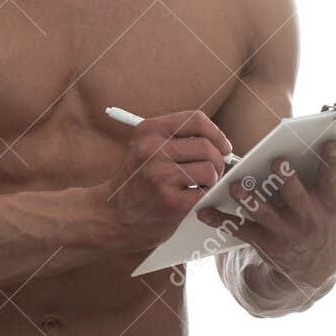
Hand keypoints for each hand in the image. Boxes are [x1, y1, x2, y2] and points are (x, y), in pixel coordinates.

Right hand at [93, 109, 233, 252]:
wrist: (111, 216)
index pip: (195, 119)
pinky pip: (205, 192)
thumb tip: (219, 142)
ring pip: (209, 170)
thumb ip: (176, 139)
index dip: (216, 133)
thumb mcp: (146, 149)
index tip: (223, 146)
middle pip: (206, 146)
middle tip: (213, 171)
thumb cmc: (136, 182)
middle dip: (217, 161)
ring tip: (199, 186)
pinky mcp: (170, 201)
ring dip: (211, 180)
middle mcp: (152, 150)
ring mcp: (160, 176)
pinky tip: (191, 199)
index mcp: (149, 130)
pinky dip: (204, 196)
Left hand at [195, 141, 335, 290]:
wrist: (314, 270)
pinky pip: (238, 229)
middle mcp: (309, 218)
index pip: (334, 180)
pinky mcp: (262, 241)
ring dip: (250, 199)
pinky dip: (219, 220)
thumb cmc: (335, 221)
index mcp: (332, 203)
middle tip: (277, 161)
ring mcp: (284, 232)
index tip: (330, 143)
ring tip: (237, 184)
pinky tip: (203, 210)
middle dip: (288, 180)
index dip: (332, 162)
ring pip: (265, 213)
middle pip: (297, 196)